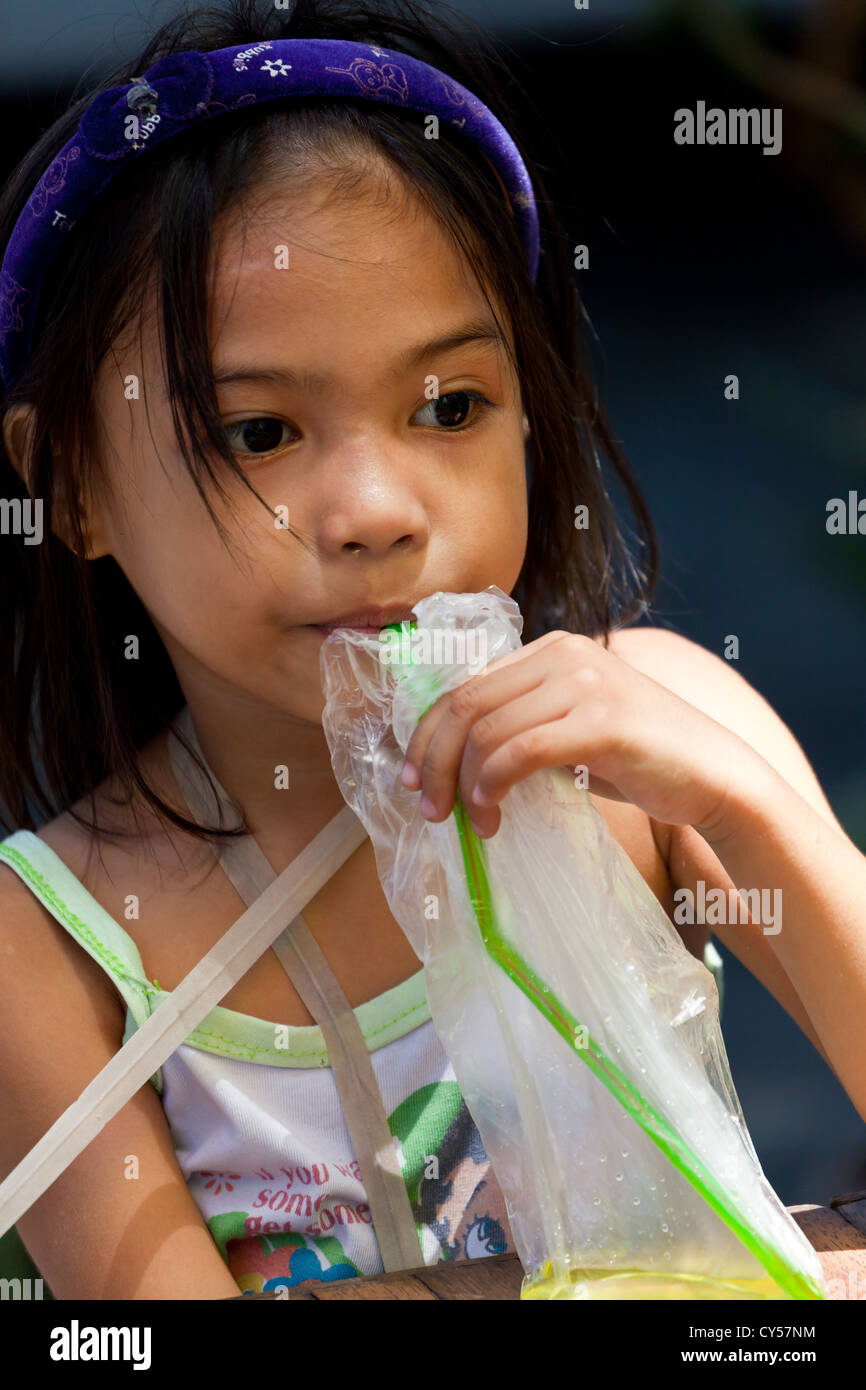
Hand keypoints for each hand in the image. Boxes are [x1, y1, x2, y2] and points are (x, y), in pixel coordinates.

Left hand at [399, 630, 753, 839]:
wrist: (715, 776)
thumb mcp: (569, 729)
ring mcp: (584, 683)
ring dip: (464, 784)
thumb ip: (521, 726)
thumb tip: (452, 760)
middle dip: (433, 761)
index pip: (464, 686)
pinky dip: (492, 785)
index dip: (426, 734)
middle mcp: (564, 653)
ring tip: (472, 822)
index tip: (412, 778)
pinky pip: (520, 751)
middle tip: (428, 808)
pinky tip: (492, 812)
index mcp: (550, 648)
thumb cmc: (639, 760)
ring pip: (486, 730)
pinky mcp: (601, 722)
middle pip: (465, 705)